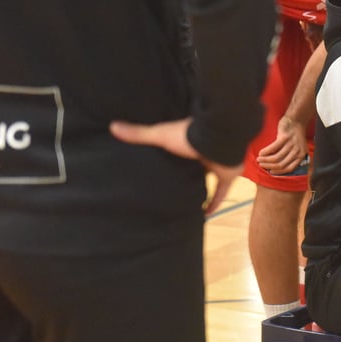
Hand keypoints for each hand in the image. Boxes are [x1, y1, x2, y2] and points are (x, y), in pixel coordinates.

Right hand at [109, 118, 241, 214]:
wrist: (218, 139)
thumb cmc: (189, 135)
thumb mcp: (160, 135)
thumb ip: (139, 133)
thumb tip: (113, 126)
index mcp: (189, 141)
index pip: (180, 149)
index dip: (174, 155)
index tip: (164, 163)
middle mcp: (204, 152)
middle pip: (195, 165)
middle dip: (188, 173)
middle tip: (174, 186)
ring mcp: (217, 164)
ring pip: (209, 177)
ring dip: (201, 187)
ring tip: (187, 200)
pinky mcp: (227, 175)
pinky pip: (221, 192)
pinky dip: (215, 203)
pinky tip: (206, 214)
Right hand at [256, 116, 307, 173]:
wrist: (296, 120)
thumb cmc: (294, 135)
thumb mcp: (297, 148)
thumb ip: (291, 157)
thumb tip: (276, 168)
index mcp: (301, 155)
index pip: (289, 168)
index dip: (278, 172)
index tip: (270, 172)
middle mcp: (297, 151)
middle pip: (281, 164)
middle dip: (269, 166)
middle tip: (261, 165)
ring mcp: (291, 144)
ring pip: (276, 157)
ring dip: (265, 160)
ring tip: (259, 159)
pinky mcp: (285, 137)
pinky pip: (273, 148)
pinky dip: (265, 152)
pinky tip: (261, 153)